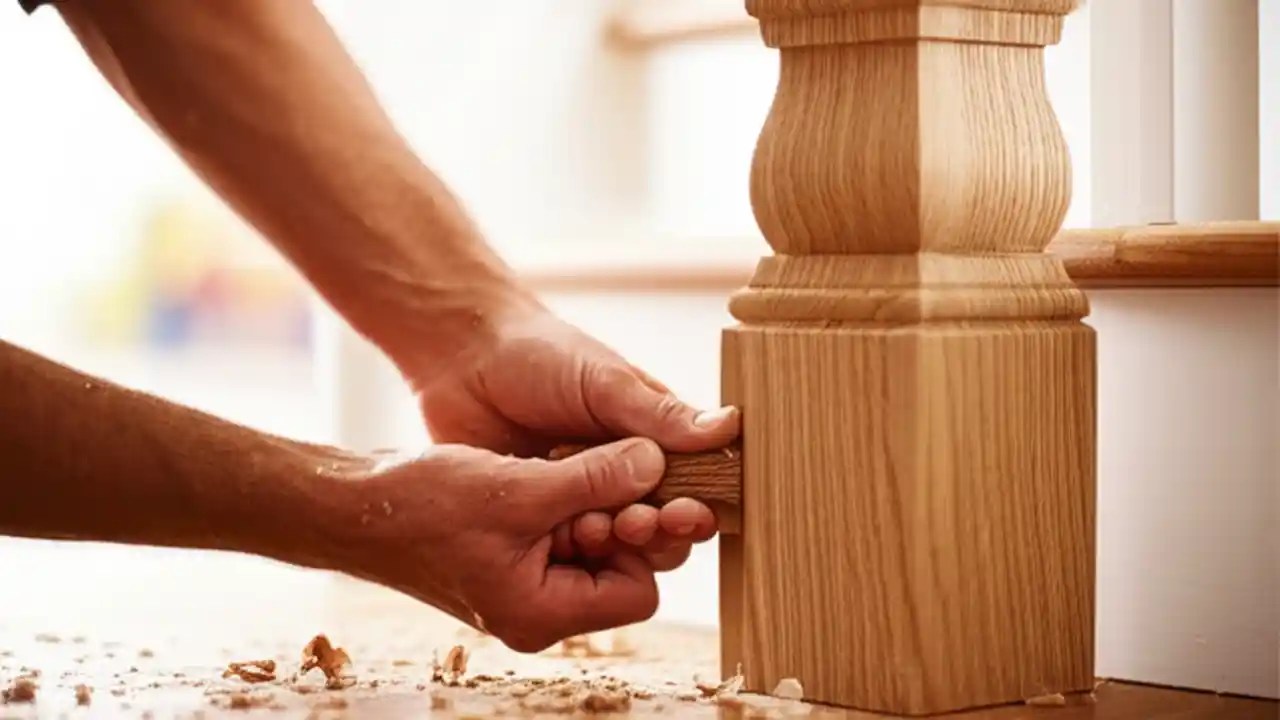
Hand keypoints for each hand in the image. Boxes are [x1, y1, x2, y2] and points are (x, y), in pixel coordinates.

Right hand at [326, 438, 672, 651]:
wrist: (353, 507)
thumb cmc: (423, 505)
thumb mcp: (520, 488)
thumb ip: (596, 478)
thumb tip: (656, 461)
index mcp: (543, 614)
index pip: (639, 592)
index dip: (639, 541)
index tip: (616, 496)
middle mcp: (539, 611)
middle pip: (619, 569)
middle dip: (613, 517)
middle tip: (587, 476)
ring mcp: (524, 587)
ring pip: (591, 547)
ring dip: (586, 503)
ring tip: (554, 472)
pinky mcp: (510, 562)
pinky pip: (559, 535)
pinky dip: (560, 502)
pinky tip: (538, 472)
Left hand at [411, 303, 739, 570]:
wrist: (462, 357)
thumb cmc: (541, 354)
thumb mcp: (605, 382)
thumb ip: (660, 415)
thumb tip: (731, 426)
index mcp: (655, 438)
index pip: (696, 486)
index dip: (697, 506)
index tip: (686, 512)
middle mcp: (626, 474)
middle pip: (663, 527)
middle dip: (657, 533)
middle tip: (635, 523)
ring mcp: (583, 498)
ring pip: (617, 544)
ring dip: (616, 544)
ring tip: (593, 526)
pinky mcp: (542, 515)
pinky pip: (566, 549)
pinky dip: (571, 549)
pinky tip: (560, 536)